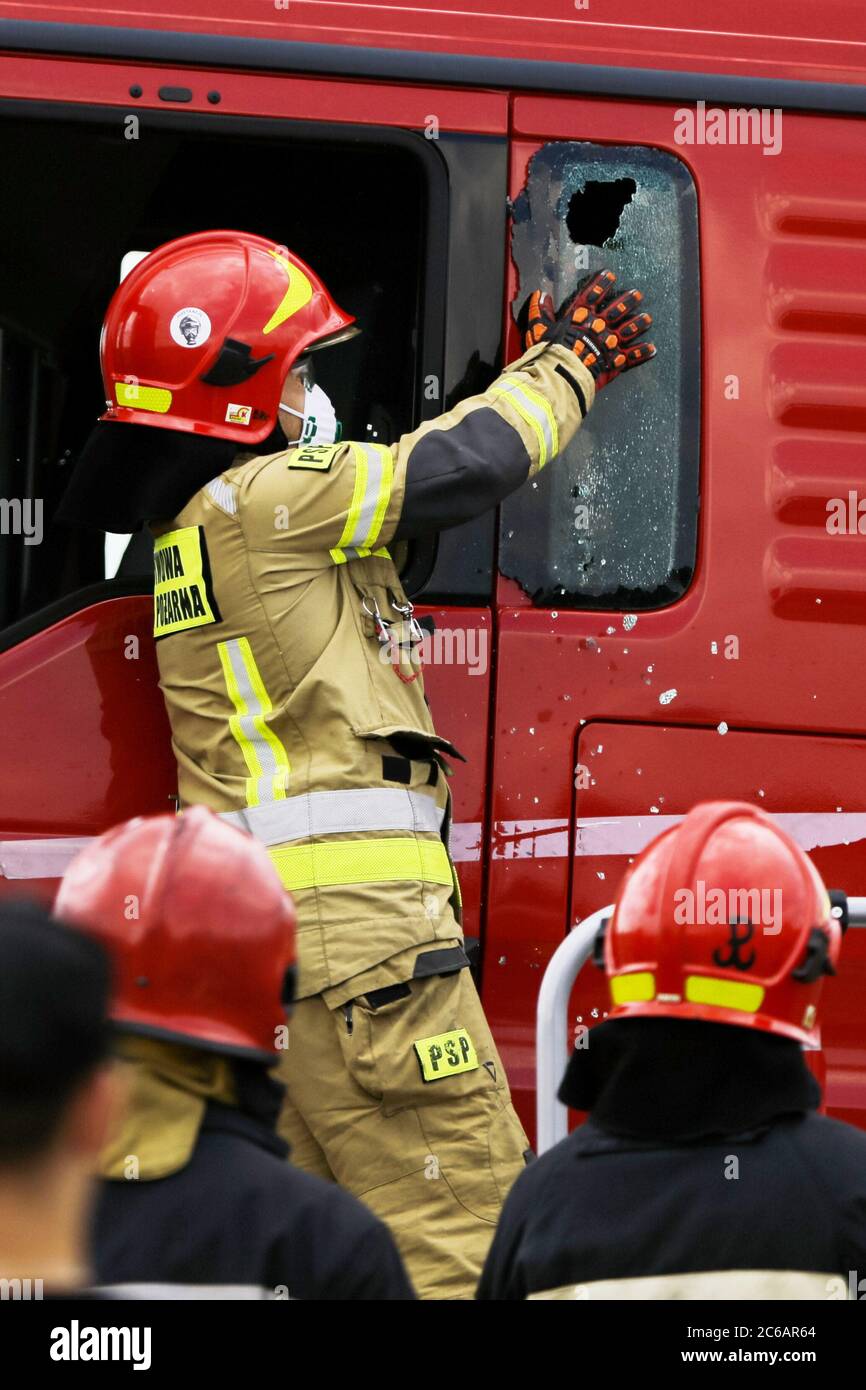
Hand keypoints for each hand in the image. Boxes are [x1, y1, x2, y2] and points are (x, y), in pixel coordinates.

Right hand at [519, 270, 655, 389]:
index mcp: (580, 316)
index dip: (601, 284)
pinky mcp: (615, 361)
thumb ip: (540, 313)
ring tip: (648, 319)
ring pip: (628, 330)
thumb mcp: (539, 330)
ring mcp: (610, 343)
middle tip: (637, 294)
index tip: (610, 274)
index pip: (592, 294)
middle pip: (616, 310)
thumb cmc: (550, 352)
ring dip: (638, 324)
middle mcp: (599, 326)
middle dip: (627, 301)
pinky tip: (652, 349)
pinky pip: (632, 357)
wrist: (563, 373)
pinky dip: (642, 353)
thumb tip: (539, 296)